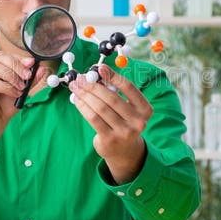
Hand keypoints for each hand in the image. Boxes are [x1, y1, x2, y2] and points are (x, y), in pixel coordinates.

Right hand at [0, 52, 47, 169]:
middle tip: (28, 75)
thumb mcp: (21, 89)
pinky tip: (15, 94)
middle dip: (16, 66)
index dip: (18, 58)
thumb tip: (42, 68)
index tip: (33, 64)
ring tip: (22, 87)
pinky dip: (6, 87)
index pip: (3, 55)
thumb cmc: (4, 105)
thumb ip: (30, 78)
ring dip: (11, 76)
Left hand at [69, 64, 151, 184]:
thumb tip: (96, 74)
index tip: (100, 68)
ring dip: (85, 95)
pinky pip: (93, 119)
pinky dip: (83, 106)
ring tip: (76, 87)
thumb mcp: (127, 108)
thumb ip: (116, 92)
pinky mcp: (109, 140)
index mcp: (145, 109)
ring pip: (100, 108)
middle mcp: (138, 122)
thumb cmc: (123, 121)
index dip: (113, 76)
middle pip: (112, 98)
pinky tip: (77, 99)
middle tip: (81, 78)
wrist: (123, 151)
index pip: (129, 88)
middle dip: (94, 85)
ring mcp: (124, 132)